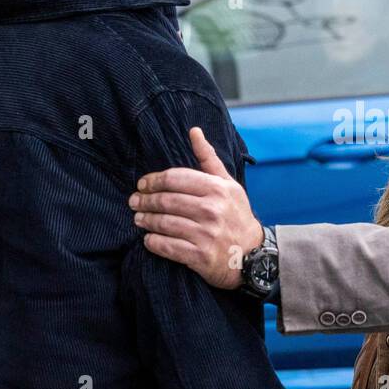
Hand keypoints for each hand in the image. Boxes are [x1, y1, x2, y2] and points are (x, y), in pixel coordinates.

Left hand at [129, 127, 262, 288]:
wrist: (254, 255)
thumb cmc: (237, 216)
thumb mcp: (228, 184)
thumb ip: (208, 158)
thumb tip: (194, 131)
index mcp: (217, 189)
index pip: (175, 178)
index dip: (154, 180)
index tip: (143, 184)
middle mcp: (212, 210)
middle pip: (166, 201)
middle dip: (145, 201)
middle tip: (134, 201)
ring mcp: (207, 234)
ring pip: (164, 223)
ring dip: (146, 220)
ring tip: (139, 218)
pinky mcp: (201, 256)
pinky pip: (168, 247)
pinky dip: (153, 242)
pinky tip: (148, 239)